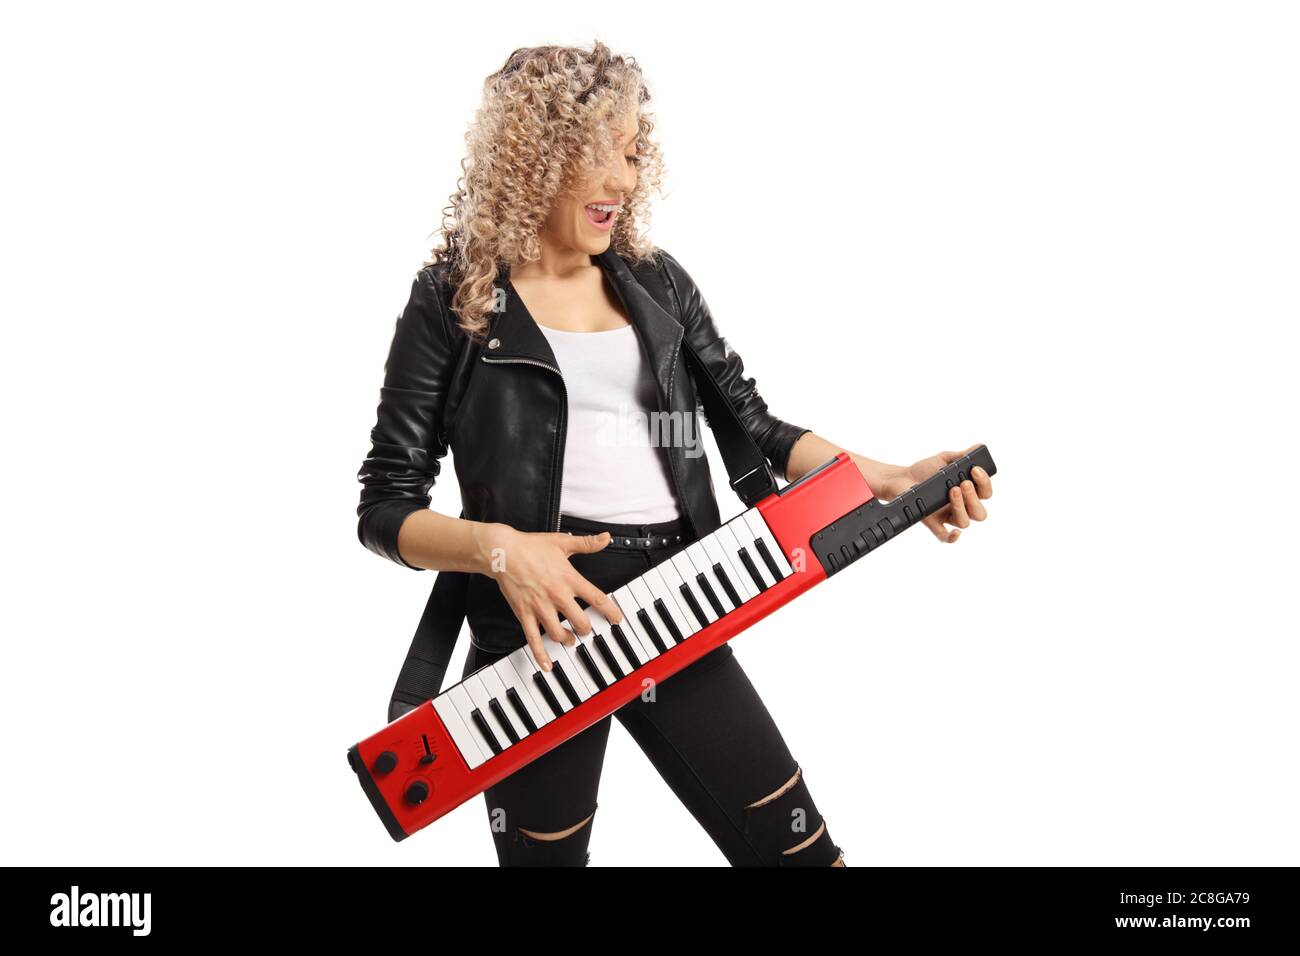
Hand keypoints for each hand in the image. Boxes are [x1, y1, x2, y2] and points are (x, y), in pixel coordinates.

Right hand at [472, 524, 626, 670]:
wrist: (503, 552)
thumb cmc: (531, 546)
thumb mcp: (563, 542)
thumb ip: (587, 543)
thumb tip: (606, 538)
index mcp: (569, 579)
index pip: (597, 599)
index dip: (611, 612)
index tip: (617, 620)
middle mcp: (557, 596)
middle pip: (581, 622)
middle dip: (587, 629)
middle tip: (587, 630)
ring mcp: (540, 607)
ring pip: (560, 634)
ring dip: (568, 640)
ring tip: (569, 639)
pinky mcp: (525, 614)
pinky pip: (534, 639)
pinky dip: (540, 655)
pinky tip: (547, 665)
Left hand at [877, 443, 992, 542]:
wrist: (901, 477)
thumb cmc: (924, 470)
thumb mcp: (944, 460)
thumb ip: (961, 456)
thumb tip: (978, 447)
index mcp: (967, 492)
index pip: (985, 493)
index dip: (984, 482)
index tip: (974, 469)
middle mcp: (960, 506)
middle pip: (979, 512)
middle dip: (974, 498)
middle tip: (962, 483)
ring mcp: (947, 516)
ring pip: (965, 522)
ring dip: (961, 507)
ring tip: (952, 490)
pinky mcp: (932, 522)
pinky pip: (945, 537)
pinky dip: (952, 538)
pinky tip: (956, 533)